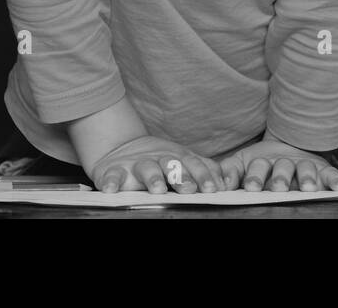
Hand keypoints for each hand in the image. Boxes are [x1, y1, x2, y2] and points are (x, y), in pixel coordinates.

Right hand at [90, 136, 226, 193]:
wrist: (121, 149)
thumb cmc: (158, 161)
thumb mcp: (180, 162)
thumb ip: (202, 169)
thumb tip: (226, 182)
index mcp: (177, 158)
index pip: (194, 165)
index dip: (203, 176)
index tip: (212, 189)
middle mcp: (159, 159)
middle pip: (172, 165)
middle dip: (181, 176)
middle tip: (189, 188)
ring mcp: (136, 164)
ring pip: (146, 168)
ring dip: (152, 178)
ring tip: (157, 189)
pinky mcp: (114, 170)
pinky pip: (112, 175)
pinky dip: (112, 181)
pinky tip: (112, 189)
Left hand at [217, 137, 337, 192]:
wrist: (286, 146)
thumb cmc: (261, 165)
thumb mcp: (242, 165)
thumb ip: (230, 172)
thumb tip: (218, 183)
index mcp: (262, 162)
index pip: (258, 166)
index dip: (255, 176)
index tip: (251, 187)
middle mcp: (284, 163)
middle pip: (283, 167)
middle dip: (281, 177)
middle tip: (279, 187)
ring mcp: (303, 165)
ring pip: (305, 168)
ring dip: (306, 177)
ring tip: (307, 188)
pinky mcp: (321, 169)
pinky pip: (329, 172)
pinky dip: (334, 179)